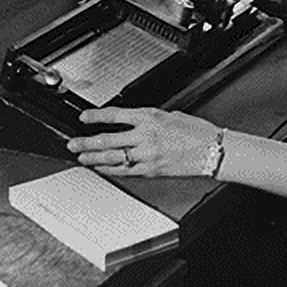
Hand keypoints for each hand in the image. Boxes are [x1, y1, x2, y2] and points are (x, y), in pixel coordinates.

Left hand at [67, 107, 219, 177]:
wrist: (213, 150)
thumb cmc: (198, 132)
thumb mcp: (172, 115)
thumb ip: (152, 119)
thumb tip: (137, 121)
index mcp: (150, 117)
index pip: (116, 115)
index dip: (96, 116)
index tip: (84, 118)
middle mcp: (146, 135)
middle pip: (108, 139)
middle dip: (87, 142)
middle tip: (73, 143)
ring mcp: (147, 155)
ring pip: (113, 157)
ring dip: (94, 158)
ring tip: (82, 157)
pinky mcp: (151, 170)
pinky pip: (125, 171)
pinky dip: (110, 170)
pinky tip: (102, 168)